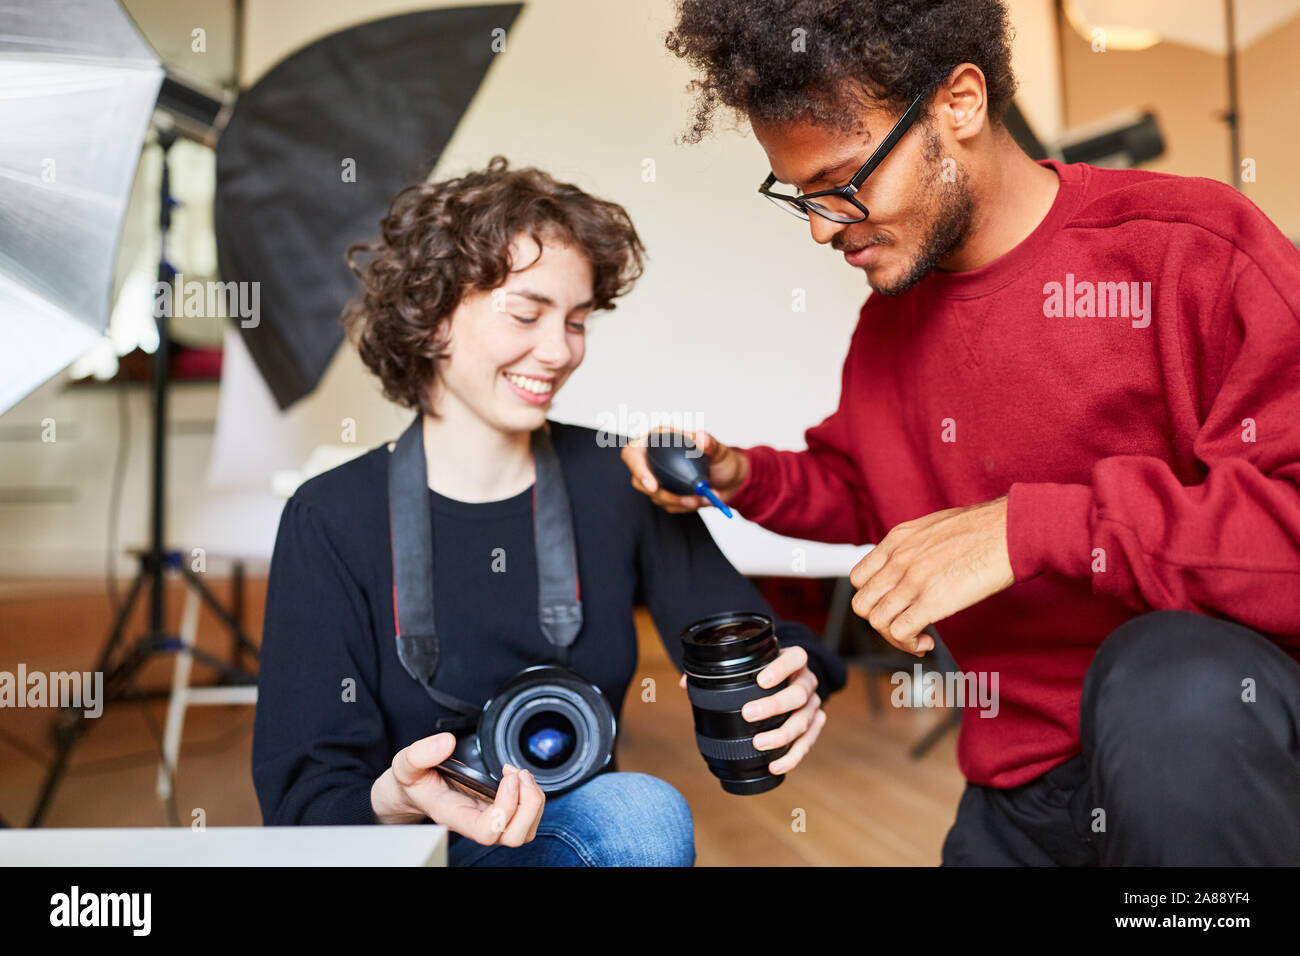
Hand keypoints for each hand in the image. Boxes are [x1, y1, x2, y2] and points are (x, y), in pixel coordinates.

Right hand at [371, 732, 544, 846]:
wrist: (412, 791)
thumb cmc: (413, 782)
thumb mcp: (406, 763)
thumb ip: (421, 753)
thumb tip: (447, 742)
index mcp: (454, 815)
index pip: (487, 831)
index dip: (505, 807)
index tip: (506, 777)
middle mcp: (475, 823)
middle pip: (514, 836)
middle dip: (527, 802)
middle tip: (516, 774)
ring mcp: (489, 820)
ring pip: (525, 831)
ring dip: (533, 800)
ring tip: (518, 774)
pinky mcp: (499, 813)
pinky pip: (527, 819)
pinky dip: (531, 797)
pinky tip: (516, 778)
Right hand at [621, 428, 749, 513]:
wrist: (730, 479)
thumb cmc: (721, 459)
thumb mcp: (719, 450)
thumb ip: (710, 443)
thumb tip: (702, 438)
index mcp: (659, 440)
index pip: (633, 452)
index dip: (637, 468)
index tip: (653, 485)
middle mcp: (654, 459)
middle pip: (639, 480)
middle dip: (662, 493)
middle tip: (686, 500)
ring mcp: (659, 478)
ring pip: (654, 496)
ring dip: (678, 501)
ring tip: (701, 498)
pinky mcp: (667, 494)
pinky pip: (668, 505)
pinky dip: (685, 506)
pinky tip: (700, 500)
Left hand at [677, 644, 825, 774]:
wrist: (793, 679)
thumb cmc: (766, 671)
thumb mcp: (750, 663)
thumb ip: (719, 670)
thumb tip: (686, 683)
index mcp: (794, 661)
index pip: (796, 658)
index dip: (781, 668)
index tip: (761, 680)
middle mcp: (807, 681)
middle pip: (798, 694)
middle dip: (773, 706)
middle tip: (748, 714)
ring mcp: (814, 704)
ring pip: (804, 720)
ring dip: (781, 735)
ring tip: (758, 744)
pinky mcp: (815, 724)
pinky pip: (808, 742)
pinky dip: (792, 756)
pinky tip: (775, 765)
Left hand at [849, 496, 1013, 656]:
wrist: (1011, 530)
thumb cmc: (984, 528)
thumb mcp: (935, 527)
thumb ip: (915, 546)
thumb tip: (915, 564)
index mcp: (897, 540)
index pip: (858, 578)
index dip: (873, 598)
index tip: (894, 606)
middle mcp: (898, 560)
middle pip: (862, 604)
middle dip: (881, 622)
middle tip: (905, 627)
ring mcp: (912, 580)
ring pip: (877, 622)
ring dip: (894, 639)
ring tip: (918, 639)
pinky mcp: (931, 601)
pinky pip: (900, 632)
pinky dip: (909, 644)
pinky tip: (926, 643)